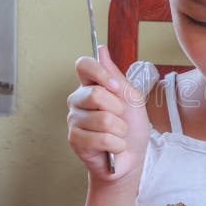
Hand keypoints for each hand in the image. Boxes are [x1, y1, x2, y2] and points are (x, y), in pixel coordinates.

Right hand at [67, 45, 150, 183]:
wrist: (131, 156)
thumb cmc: (131, 126)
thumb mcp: (131, 98)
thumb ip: (116, 76)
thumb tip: (101, 49)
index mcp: (91, 85)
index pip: (83, 65)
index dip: (100, 73)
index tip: (115, 87)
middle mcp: (77, 100)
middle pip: (95, 94)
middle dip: (118, 109)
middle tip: (120, 118)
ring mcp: (74, 119)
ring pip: (103, 119)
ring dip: (120, 130)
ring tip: (118, 134)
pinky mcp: (74, 139)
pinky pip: (103, 138)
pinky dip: (117, 144)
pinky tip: (114, 146)